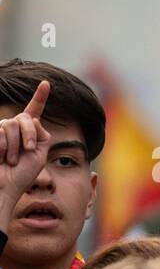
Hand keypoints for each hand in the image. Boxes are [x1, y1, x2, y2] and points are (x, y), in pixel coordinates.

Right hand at [0, 80, 51, 232]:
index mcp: (29, 133)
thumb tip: (33, 119)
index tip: (47, 83)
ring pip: (12, 124)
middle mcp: (14, 129)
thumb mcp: (39, 153)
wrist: (5, 185)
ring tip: (11, 159)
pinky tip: (2, 156)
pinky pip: (1, 131)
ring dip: (15, 145)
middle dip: (29, 134)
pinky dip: (4, 146)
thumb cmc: (22, 174)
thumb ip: (41, 135)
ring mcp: (1, 131)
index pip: (34, 111)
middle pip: (25, 118)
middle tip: (28, 151)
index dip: (39, 97)